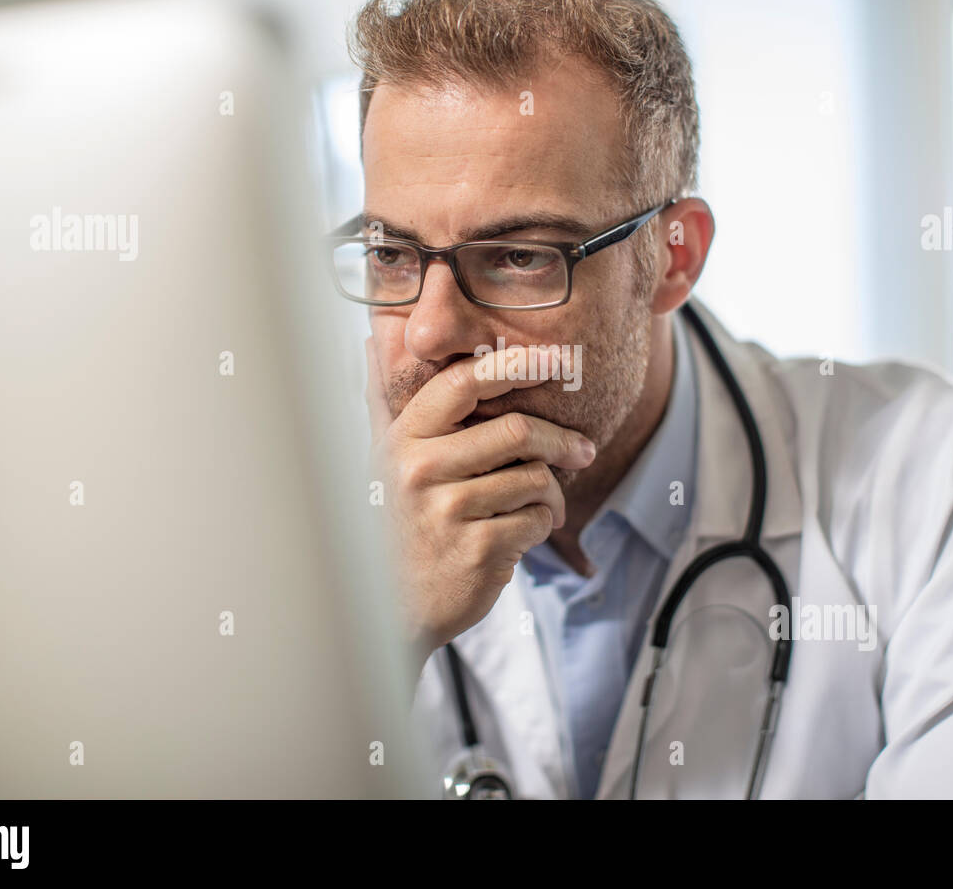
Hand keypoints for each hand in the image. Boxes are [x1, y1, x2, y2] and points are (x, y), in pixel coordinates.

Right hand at [365, 337, 595, 660]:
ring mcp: (449, 511)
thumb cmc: (398, 527)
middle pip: (515, 431)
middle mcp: (421, 470)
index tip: (556, 359)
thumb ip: (382, 406)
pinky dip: (543, 526)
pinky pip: (537, 519)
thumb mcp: (383, 465)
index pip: (462, 384)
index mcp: (404, 441)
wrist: (393, 610)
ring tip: (543, 507)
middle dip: (561, 440)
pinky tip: (524, 535)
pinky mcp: (479, 549)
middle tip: (584, 450)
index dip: (514, 365)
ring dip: (553, 495)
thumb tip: (369, 342)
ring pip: (535, 477)